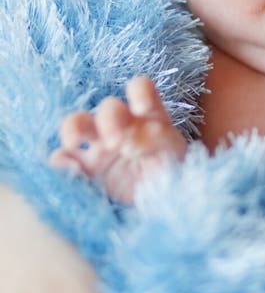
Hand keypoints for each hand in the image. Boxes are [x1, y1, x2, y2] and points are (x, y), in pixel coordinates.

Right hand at [49, 75, 187, 202]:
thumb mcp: (176, 154)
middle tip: (116, 144)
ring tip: (73, 144)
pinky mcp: (86, 169)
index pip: (140, 88)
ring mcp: (100, 144)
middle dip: (109, 121)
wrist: (162, 204)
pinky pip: (64, 158)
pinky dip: (60, 161)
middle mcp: (122, 124)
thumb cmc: (173, 172)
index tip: (140, 108)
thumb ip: (161, 140)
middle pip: (108, 108)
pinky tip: (66, 170)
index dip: (138, 92)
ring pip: (78, 123)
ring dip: (74, 129)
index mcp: (147, 115)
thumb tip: (134, 139)